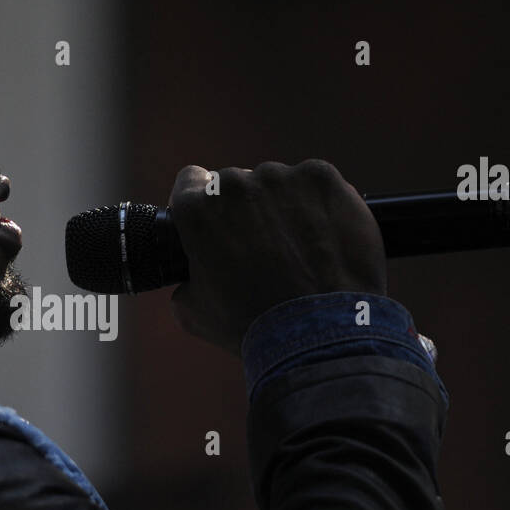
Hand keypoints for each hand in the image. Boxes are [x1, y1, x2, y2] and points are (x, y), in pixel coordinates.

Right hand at [168, 160, 386, 355]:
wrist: (320, 332)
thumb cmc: (255, 326)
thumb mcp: (195, 313)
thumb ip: (186, 281)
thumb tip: (193, 277)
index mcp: (196, 210)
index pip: (191, 182)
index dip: (204, 204)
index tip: (219, 222)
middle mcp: (234, 184)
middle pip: (237, 184)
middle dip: (246, 210)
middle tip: (264, 247)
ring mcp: (281, 177)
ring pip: (277, 183)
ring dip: (283, 206)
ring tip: (300, 248)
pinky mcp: (322, 178)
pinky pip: (314, 185)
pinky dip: (319, 205)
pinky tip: (324, 237)